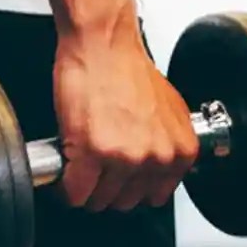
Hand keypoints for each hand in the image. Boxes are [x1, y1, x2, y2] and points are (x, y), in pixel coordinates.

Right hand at [54, 24, 198, 211]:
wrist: (102, 44)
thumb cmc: (126, 68)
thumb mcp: (168, 112)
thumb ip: (165, 146)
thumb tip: (153, 170)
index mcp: (181, 151)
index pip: (153, 197)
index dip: (129, 186)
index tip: (117, 178)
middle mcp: (157, 158)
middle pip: (125, 202)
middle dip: (106, 188)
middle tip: (96, 169)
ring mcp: (125, 158)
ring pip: (98, 201)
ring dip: (85, 188)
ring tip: (81, 165)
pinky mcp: (92, 153)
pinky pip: (74, 192)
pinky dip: (66, 187)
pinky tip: (66, 170)